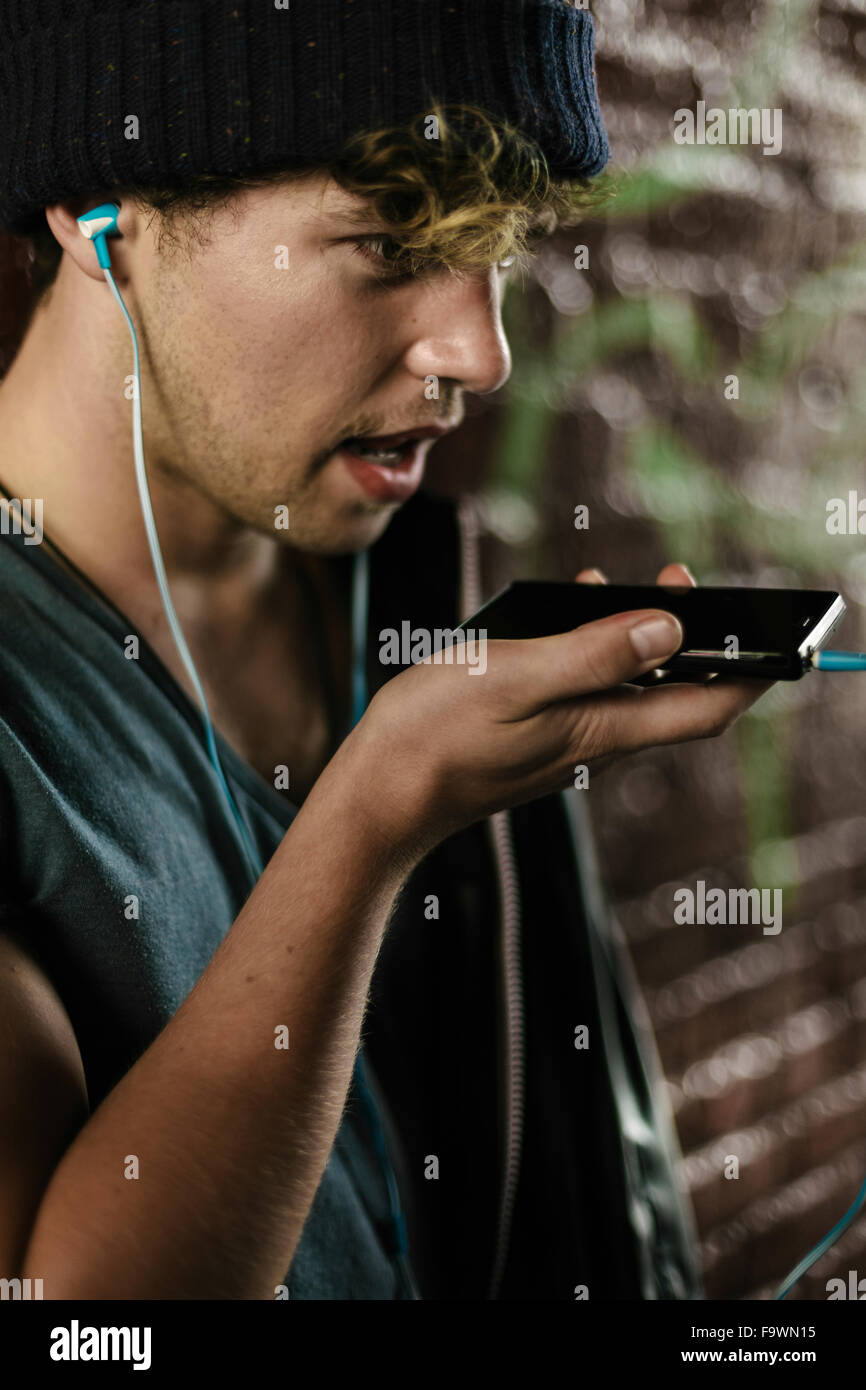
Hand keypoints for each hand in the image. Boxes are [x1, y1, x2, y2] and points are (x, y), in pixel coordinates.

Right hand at [352, 561, 773, 860]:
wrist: (377, 796)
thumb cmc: (435, 735)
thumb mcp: (515, 676)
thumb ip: (595, 653)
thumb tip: (673, 630)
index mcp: (602, 729)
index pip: (707, 707)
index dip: (754, 673)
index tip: (781, 637)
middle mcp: (595, 741)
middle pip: (673, 692)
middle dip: (693, 636)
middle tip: (679, 576)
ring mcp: (566, 743)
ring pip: (627, 688)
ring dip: (635, 636)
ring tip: (614, 582)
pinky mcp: (536, 737)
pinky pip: (584, 690)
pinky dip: (589, 649)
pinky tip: (559, 615)